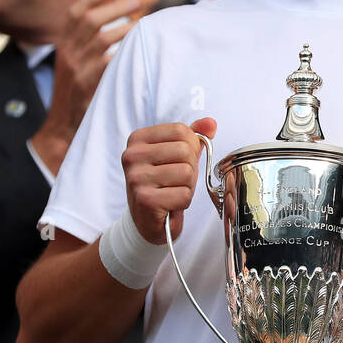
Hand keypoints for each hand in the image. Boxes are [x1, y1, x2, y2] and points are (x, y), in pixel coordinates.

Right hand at [122, 117, 216, 242]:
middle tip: (176, 180)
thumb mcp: (178, 156)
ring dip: (187, 186)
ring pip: (187, 173)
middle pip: (185, 150)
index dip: (191, 147)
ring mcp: (136, 177)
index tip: (178, 160)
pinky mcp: (145, 199)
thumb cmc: (164, 184)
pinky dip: (183, 201)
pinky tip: (169, 203)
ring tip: (172, 191)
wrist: (147, 220)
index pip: (180, 130)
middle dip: (190, 168)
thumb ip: (193, 137)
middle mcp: (132, 156)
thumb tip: (210, 122)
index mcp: (138, 139)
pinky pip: (184, 194)